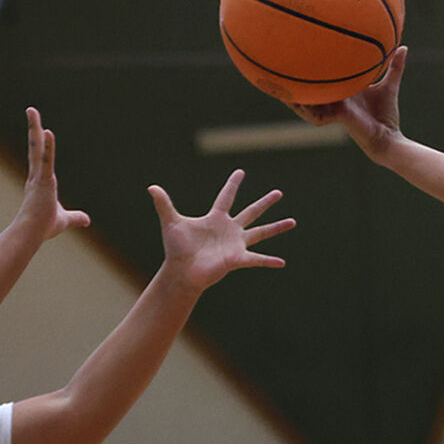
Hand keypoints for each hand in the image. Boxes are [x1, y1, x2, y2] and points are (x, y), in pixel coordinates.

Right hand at [17, 108, 90, 239]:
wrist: (32, 233)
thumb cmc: (44, 227)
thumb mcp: (65, 220)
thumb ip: (75, 217)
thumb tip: (86, 221)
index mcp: (40, 181)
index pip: (40, 156)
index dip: (40, 141)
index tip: (40, 128)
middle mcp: (36, 175)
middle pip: (35, 146)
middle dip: (34, 127)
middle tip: (31, 110)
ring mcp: (38, 176)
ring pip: (36, 147)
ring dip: (35, 128)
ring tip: (32, 111)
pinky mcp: (43, 181)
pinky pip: (46, 160)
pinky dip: (47, 146)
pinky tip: (48, 131)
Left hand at [147, 170, 294, 292]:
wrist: (181, 271)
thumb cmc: (177, 249)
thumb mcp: (172, 222)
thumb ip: (164, 204)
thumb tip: (151, 187)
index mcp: (215, 218)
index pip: (226, 197)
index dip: (233, 184)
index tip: (240, 172)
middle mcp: (229, 229)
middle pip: (251, 212)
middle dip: (265, 202)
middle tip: (278, 192)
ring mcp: (236, 244)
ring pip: (261, 232)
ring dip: (276, 227)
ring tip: (292, 221)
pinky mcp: (237, 259)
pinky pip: (256, 259)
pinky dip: (268, 261)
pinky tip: (282, 262)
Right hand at [287, 45, 406, 161]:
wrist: (388, 136)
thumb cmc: (386, 115)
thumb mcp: (389, 86)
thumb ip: (394, 67)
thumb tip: (403, 47)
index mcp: (343, 93)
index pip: (324, 81)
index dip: (313, 72)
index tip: (305, 56)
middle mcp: (334, 101)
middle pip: (309, 92)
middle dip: (295, 85)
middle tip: (281, 69)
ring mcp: (332, 110)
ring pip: (306, 103)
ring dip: (294, 96)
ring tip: (280, 85)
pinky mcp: (336, 116)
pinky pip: (315, 112)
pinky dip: (306, 107)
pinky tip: (297, 99)